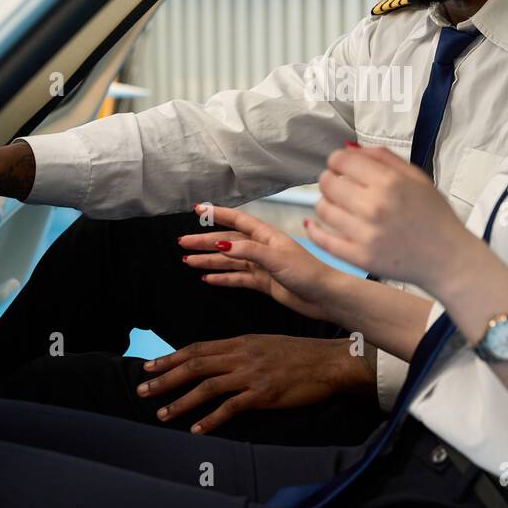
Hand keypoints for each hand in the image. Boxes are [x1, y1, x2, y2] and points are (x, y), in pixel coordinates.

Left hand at [137, 334, 371, 433]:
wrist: (328, 362)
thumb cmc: (300, 354)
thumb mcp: (266, 344)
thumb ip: (242, 351)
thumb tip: (220, 360)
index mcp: (241, 342)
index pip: (198, 348)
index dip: (171, 357)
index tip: (150, 366)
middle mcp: (241, 355)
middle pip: (195, 365)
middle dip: (165, 378)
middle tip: (142, 390)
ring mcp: (251, 375)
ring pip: (207, 386)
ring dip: (181, 401)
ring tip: (162, 414)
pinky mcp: (263, 395)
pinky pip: (230, 408)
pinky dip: (210, 419)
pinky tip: (196, 429)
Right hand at [178, 203, 343, 321]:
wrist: (325, 297)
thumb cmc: (308, 273)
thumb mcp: (276, 258)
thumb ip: (248, 251)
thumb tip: (222, 244)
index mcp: (267, 236)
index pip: (237, 220)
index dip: (217, 214)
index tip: (197, 210)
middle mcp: (262, 247)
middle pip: (228, 241)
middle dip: (205, 242)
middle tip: (182, 243)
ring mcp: (262, 265)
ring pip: (229, 260)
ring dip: (209, 260)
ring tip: (187, 260)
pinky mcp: (264, 282)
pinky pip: (237, 278)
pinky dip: (222, 277)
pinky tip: (207, 277)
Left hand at [306, 145, 478, 289]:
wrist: (448, 258)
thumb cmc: (434, 216)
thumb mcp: (417, 177)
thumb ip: (383, 157)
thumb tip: (349, 147)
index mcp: (389, 182)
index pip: (342, 161)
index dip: (337, 161)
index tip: (340, 166)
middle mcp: (375, 206)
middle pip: (327, 183)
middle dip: (331, 180)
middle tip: (340, 186)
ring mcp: (365, 234)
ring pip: (322, 208)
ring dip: (326, 203)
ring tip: (338, 206)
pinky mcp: (359, 257)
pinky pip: (323, 240)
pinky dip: (315, 230)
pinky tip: (316, 224)